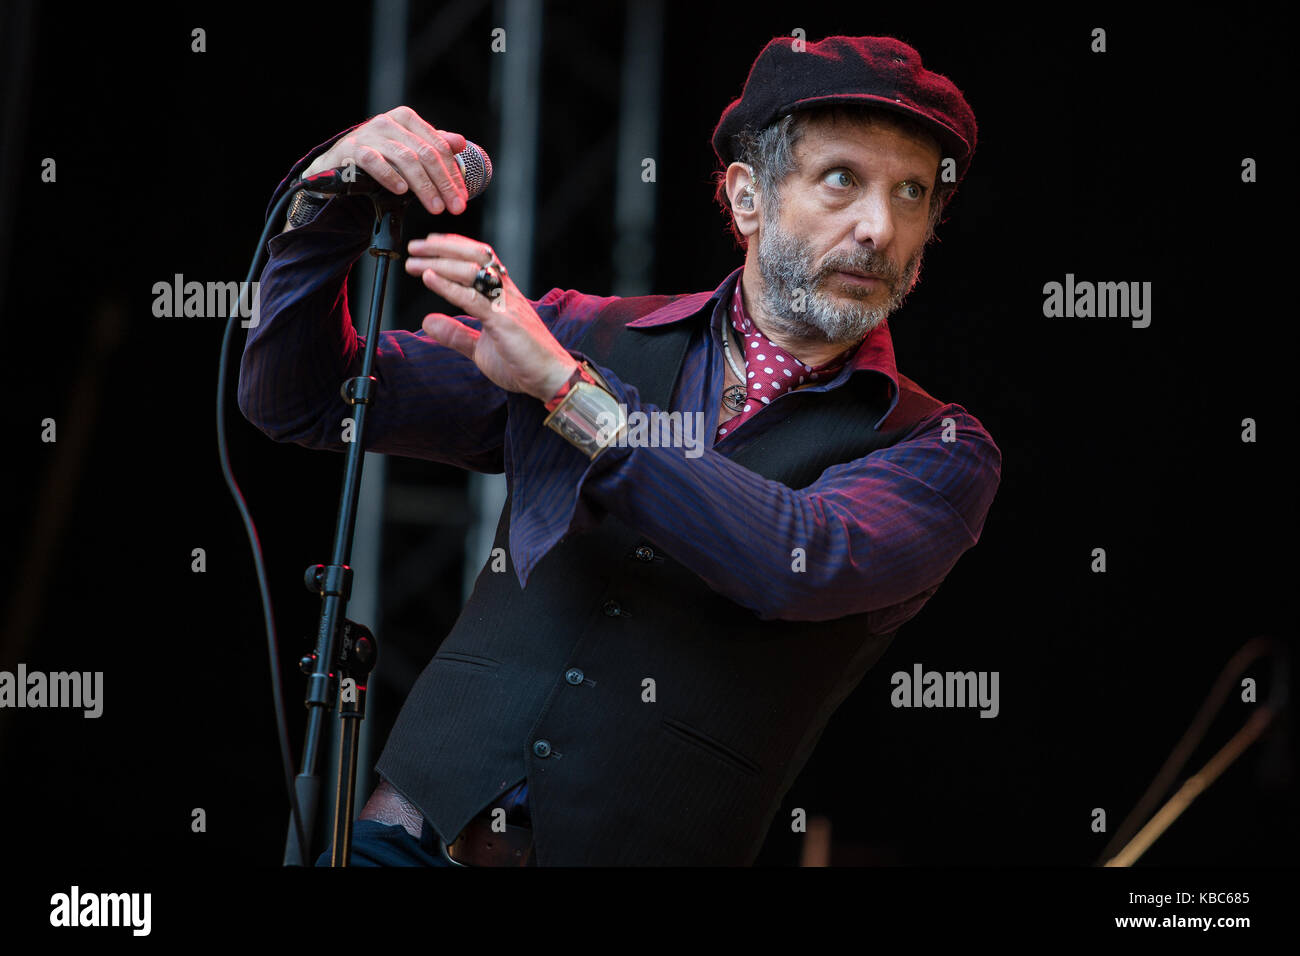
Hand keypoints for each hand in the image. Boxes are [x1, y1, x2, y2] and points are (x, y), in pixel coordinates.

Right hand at [302, 106, 468, 215]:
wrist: (337, 166)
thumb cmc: (378, 159)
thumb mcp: (408, 151)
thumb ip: (432, 147)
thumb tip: (461, 142)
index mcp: (407, 119)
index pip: (438, 146)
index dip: (453, 174)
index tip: (462, 198)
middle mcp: (389, 122)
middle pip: (426, 154)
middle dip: (444, 184)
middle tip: (455, 208)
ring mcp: (369, 134)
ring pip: (405, 159)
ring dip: (423, 186)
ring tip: (435, 207)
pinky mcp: (351, 149)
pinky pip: (374, 161)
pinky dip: (389, 176)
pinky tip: (401, 190)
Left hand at [406, 233, 577, 401]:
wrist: (551, 379)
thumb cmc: (522, 362)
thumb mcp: (479, 347)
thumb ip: (455, 334)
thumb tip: (428, 322)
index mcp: (503, 295)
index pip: (480, 259)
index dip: (455, 247)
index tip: (429, 244)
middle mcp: (506, 293)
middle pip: (475, 256)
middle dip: (443, 248)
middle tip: (415, 246)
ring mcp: (506, 305)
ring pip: (472, 271)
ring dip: (440, 263)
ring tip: (415, 262)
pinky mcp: (504, 322)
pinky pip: (473, 299)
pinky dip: (448, 286)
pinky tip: (430, 278)